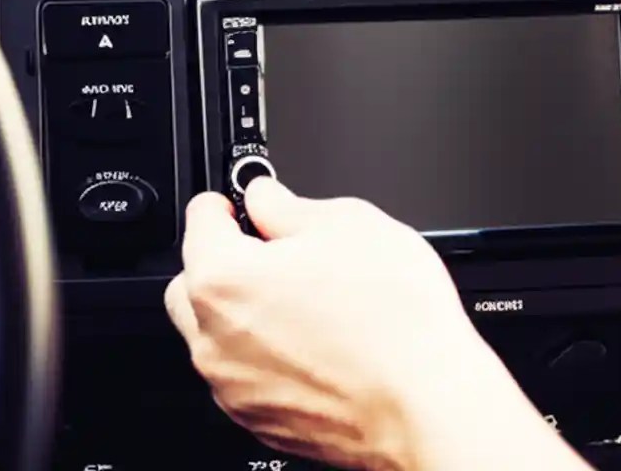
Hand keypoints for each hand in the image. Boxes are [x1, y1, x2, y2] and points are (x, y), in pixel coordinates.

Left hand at [165, 180, 583, 470]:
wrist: (427, 404)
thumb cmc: (396, 321)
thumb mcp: (352, 224)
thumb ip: (290, 206)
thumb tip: (267, 201)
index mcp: (223, 278)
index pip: (199, 220)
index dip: (226, 204)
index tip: (238, 205)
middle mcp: (213, 338)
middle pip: (193, 284)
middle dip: (224, 263)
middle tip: (274, 255)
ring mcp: (232, 386)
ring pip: (216, 335)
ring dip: (244, 314)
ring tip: (308, 305)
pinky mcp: (258, 419)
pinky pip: (245, 375)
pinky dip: (267, 357)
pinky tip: (317, 344)